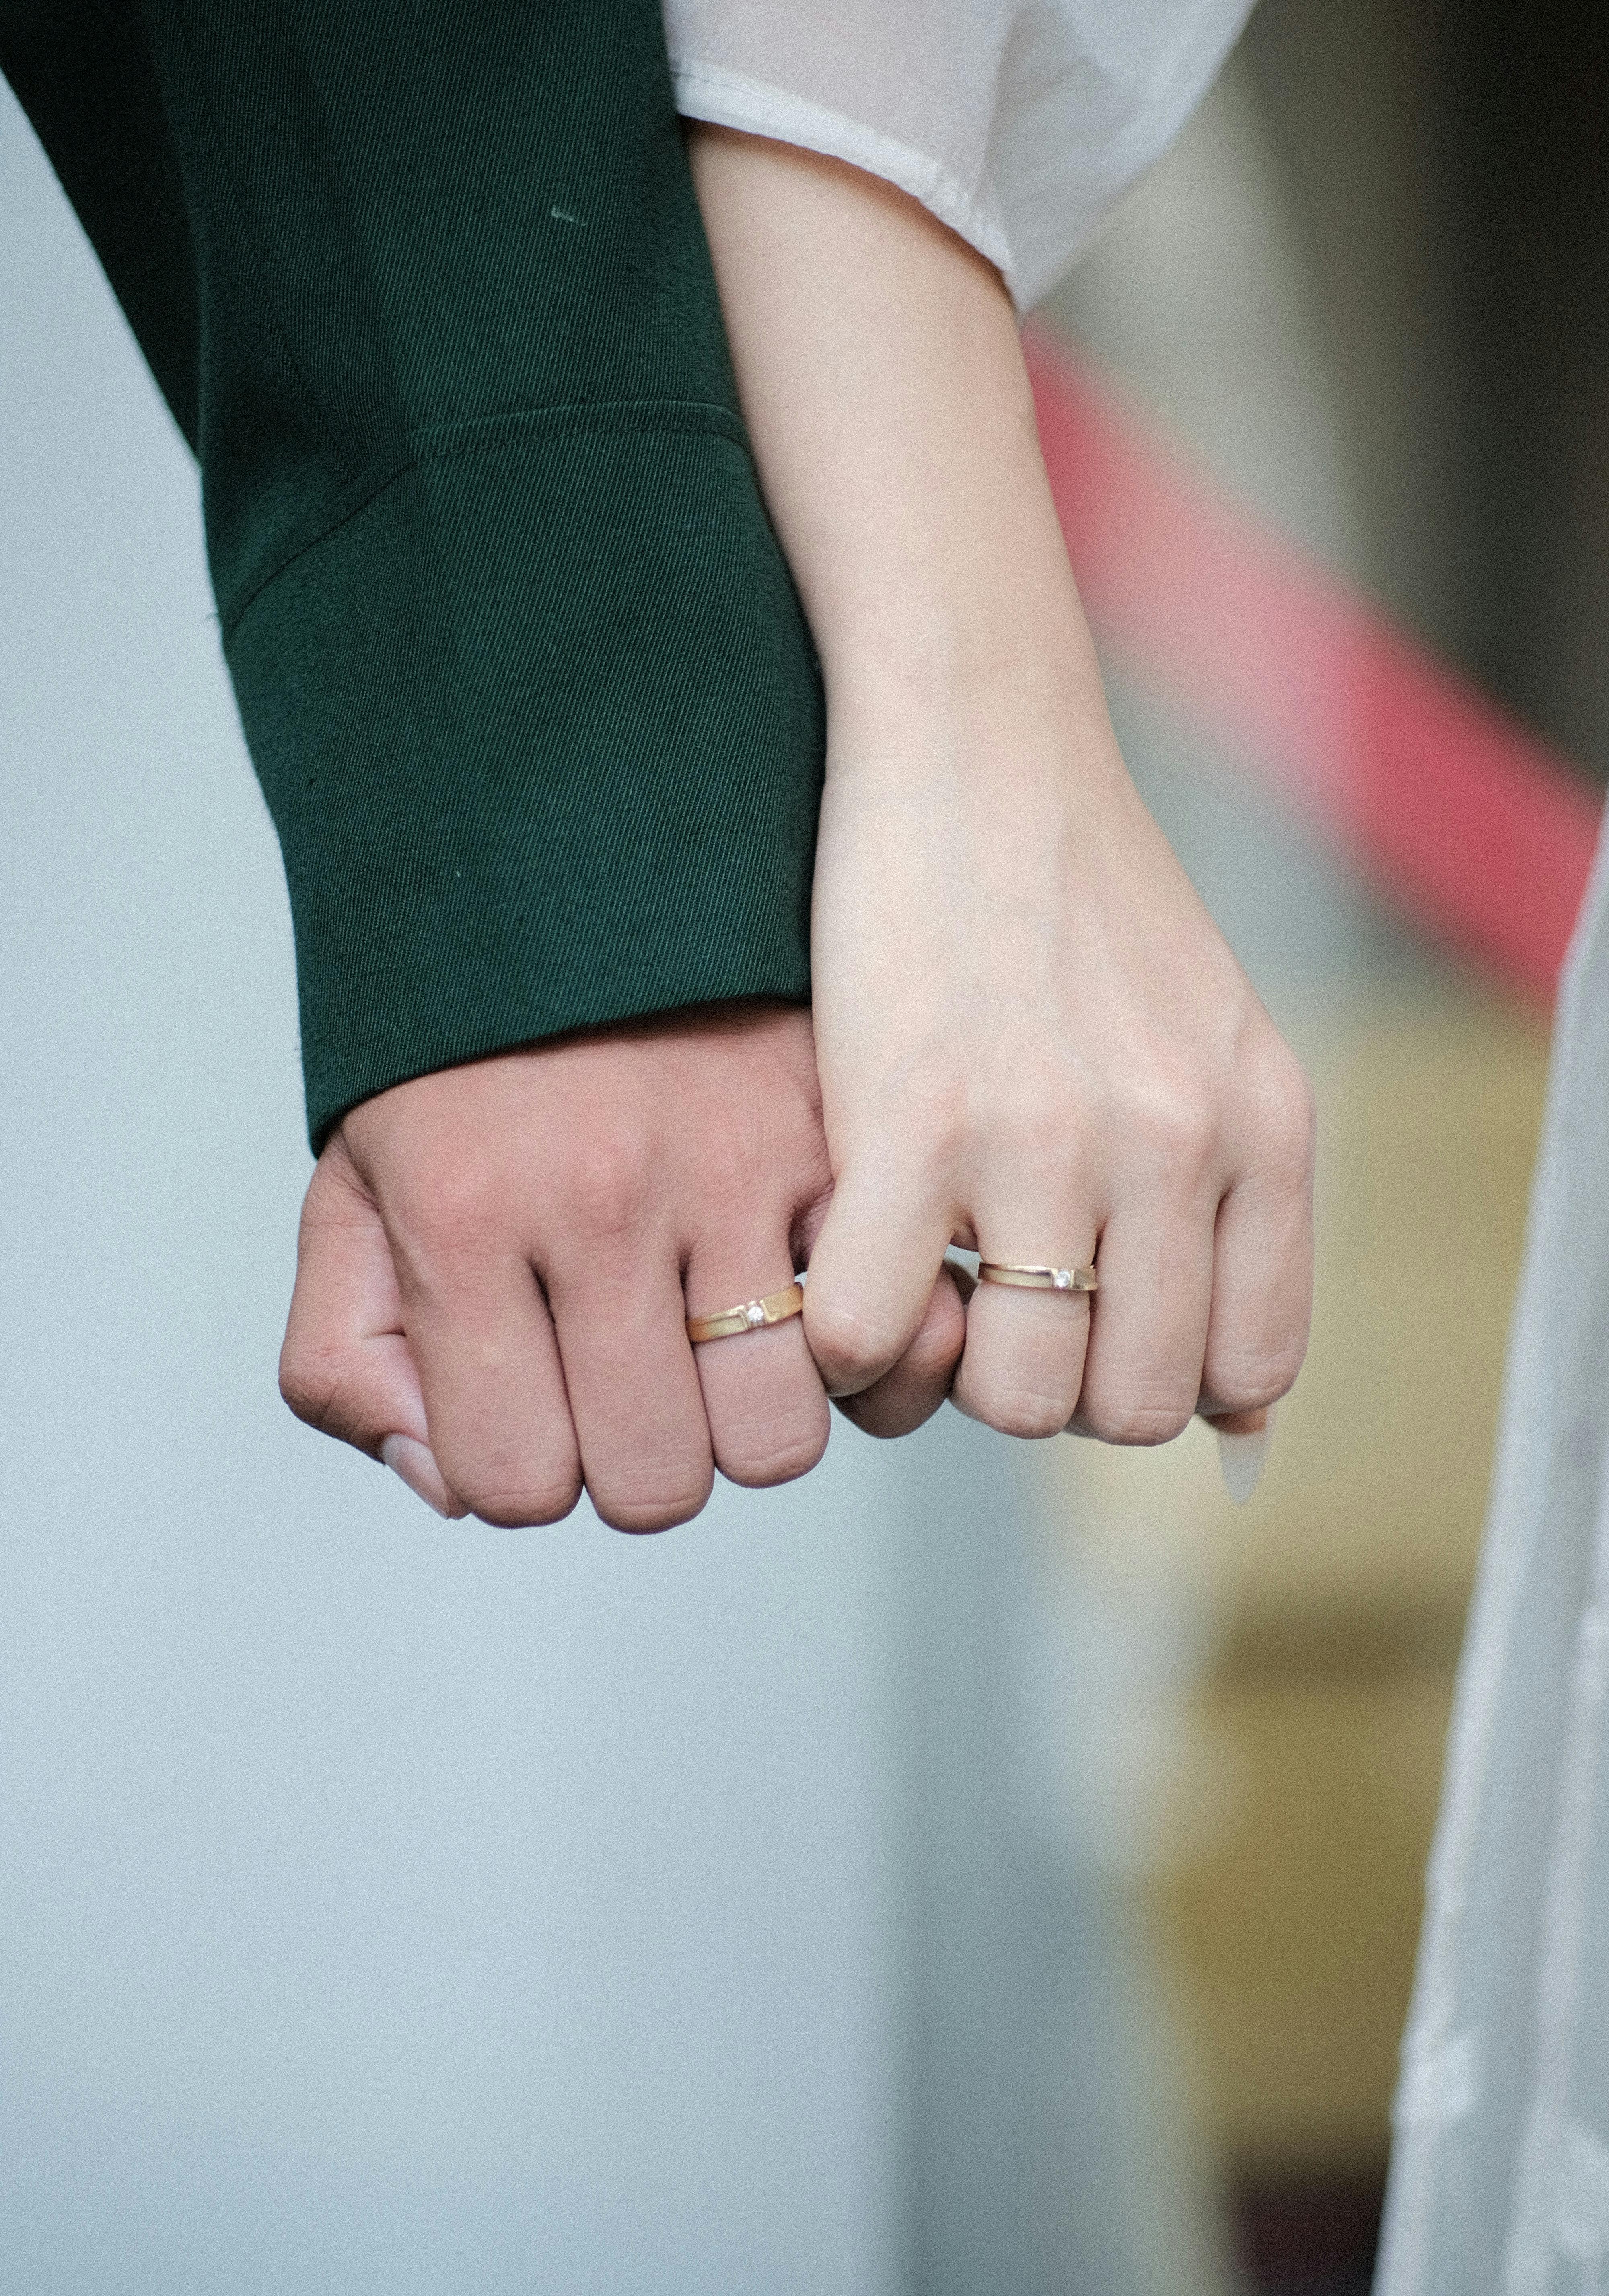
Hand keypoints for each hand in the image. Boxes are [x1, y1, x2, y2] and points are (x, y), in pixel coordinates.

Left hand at [278, 1004, 965, 1530]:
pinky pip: (894, 1327)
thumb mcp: (347, 1195)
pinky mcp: (833, 1141)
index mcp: (465, 1224)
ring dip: (745, 1417)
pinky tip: (806, 1305)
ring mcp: (734, 1173)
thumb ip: (344, 1360)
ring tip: (715, 1342)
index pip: (517, 1483)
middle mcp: (604, 1204)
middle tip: (625, 1381)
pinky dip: (862, 1350)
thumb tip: (448, 1486)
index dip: (523, 1470)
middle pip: (659, 1482)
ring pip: (780, 1435)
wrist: (568, 859)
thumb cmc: (458, 1060)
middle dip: (637, 1459)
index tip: (531, 1405)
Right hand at [689, 130, 1314, 1447]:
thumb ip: (1236, 1222)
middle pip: (1123, 1408)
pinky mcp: (915, 1119)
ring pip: (1014, 1398)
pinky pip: (869, 1331)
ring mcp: (1050, 1138)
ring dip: (947, 1374)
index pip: (1242, 1377)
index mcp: (1260, 1132)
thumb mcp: (1216, 1053)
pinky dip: (844, 1335)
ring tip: (911, 1281)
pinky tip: (839, 1257)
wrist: (978, 746)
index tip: (1081, 1323)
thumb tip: (1241, 1431)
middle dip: (1044, 1385)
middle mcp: (1177, 1144)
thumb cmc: (1076, 907)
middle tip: (978, 1303)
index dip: (1149, 1380)